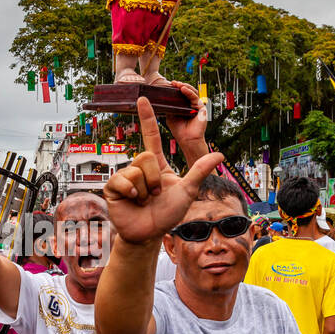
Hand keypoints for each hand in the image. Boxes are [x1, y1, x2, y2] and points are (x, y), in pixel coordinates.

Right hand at [102, 95, 224, 244]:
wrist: (148, 235)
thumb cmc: (167, 215)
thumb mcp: (187, 190)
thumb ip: (200, 170)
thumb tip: (220, 154)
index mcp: (157, 165)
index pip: (152, 137)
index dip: (147, 118)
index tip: (143, 98)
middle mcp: (140, 168)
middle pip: (146, 156)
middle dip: (155, 179)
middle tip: (157, 195)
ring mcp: (126, 176)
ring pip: (136, 169)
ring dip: (146, 189)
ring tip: (144, 201)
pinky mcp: (113, 187)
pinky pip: (122, 180)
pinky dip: (131, 192)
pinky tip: (133, 202)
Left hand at [163, 82, 208, 160]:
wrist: (186, 140)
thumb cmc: (178, 129)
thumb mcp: (170, 115)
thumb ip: (169, 106)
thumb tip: (161, 98)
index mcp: (184, 105)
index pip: (181, 93)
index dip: (176, 88)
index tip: (169, 84)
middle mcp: (192, 104)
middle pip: (187, 91)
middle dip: (180, 85)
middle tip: (172, 83)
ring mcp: (197, 106)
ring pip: (192, 92)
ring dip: (184, 86)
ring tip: (177, 84)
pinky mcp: (202, 108)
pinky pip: (195, 98)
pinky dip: (189, 92)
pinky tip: (183, 89)